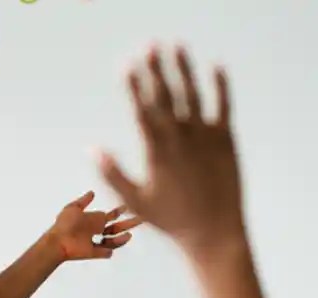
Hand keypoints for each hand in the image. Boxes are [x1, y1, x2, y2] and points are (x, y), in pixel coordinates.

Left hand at [46, 191, 140, 260]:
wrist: (58, 240)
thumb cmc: (63, 224)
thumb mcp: (73, 208)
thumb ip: (84, 201)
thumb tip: (92, 192)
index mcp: (92, 221)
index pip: (109, 216)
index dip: (119, 212)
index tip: (128, 206)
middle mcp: (95, 232)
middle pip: (116, 228)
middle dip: (128, 224)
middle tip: (141, 218)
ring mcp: (95, 243)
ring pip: (113, 241)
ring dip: (122, 238)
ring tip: (130, 233)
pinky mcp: (93, 253)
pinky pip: (106, 252)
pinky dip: (113, 248)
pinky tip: (119, 242)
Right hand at [96, 46, 244, 262]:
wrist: (215, 232)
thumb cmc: (172, 220)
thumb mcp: (134, 201)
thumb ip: (112, 173)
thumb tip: (91, 148)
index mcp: (156, 150)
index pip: (141, 109)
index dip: (132, 85)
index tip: (125, 64)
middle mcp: (181, 137)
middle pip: (166, 94)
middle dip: (156, 68)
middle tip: (149, 45)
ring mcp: (205, 136)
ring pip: (193, 93)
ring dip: (184, 68)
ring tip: (176, 45)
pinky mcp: (226, 140)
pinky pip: (223, 105)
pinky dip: (220, 84)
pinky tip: (216, 65)